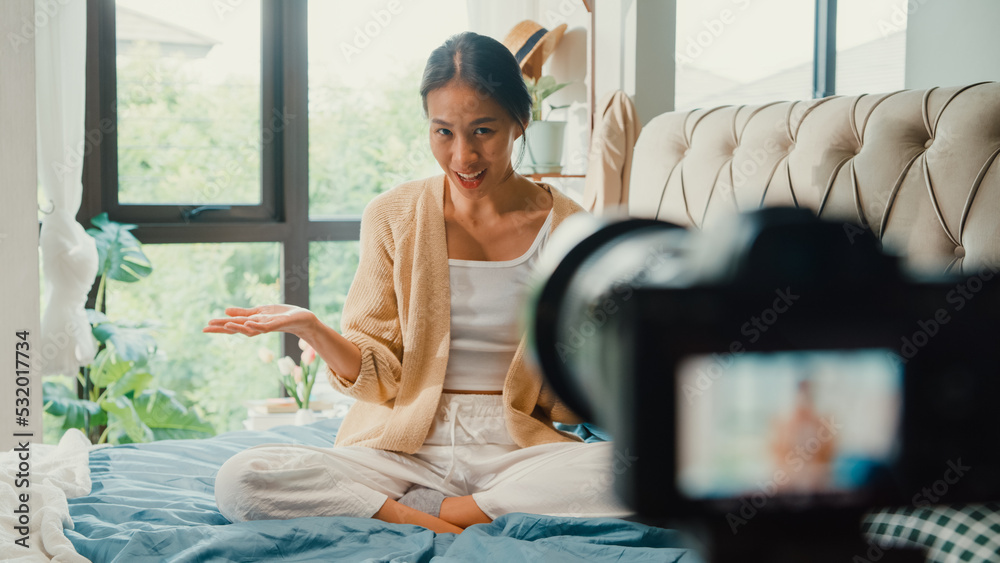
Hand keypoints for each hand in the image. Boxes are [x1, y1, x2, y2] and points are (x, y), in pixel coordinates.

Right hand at [203, 304, 317, 337]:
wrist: (301, 319)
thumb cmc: (281, 315)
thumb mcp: (259, 311)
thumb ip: (243, 312)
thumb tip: (225, 310)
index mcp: (251, 322)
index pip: (232, 325)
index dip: (219, 326)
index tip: (204, 327)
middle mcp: (256, 327)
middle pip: (236, 329)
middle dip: (222, 329)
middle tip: (206, 329)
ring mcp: (265, 327)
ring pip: (248, 329)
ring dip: (236, 327)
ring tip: (224, 325)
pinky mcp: (276, 324)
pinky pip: (264, 326)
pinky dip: (255, 325)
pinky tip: (247, 322)